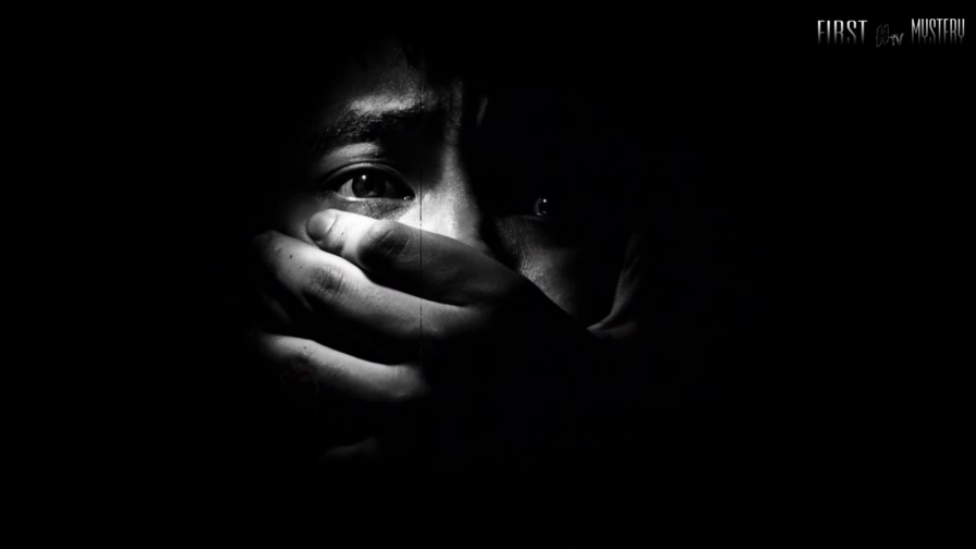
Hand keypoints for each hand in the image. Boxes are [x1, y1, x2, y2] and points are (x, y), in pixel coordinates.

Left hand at [248, 209, 632, 463]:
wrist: (616, 445)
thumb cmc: (604, 391)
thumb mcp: (612, 321)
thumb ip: (590, 271)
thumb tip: (592, 231)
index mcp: (496, 307)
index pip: (390, 248)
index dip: (341, 231)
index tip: (316, 227)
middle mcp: (449, 354)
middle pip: (334, 294)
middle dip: (280, 266)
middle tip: (253, 253)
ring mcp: (418, 420)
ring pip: (310, 372)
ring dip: (265, 347)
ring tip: (242, 333)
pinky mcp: (403, 474)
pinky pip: (327, 455)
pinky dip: (302, 435)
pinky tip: (287, 420)